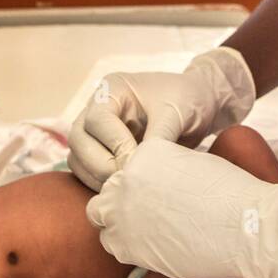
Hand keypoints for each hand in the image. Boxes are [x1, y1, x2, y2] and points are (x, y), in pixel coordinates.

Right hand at [67, 47, 255, 190]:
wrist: (199, 103)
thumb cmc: (187, 98)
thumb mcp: (176, 113)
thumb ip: (157, 137)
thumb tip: (139, 168)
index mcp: (112, 88)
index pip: (97, 120)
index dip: (114, 144)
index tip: (138, 160)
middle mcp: (97, 107)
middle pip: (78, 139)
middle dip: (101, 164)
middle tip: (130, 179)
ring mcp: (96, 129)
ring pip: (77, 157)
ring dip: (97, 177)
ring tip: (128, 186)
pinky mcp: (101, 149)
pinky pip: (86, 170)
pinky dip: (99, 182)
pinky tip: (124, 189)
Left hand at [85, 138, 277, 277]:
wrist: (245, 228)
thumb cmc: (232, 194)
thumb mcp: (194, 164)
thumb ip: (166, 168)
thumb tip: (160, 182)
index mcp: (145, 152)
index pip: (125, 164)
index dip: (137, 181)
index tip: (151, 194)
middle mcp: (126, 178)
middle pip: (107, 187)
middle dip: (122, 198)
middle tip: (146, 212)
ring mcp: (121, 211)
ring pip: (99, 214)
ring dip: (116, 220)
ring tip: (145, 229)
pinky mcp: (125, 243)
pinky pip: (110, 243)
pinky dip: (125, 244)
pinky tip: (149, 246)